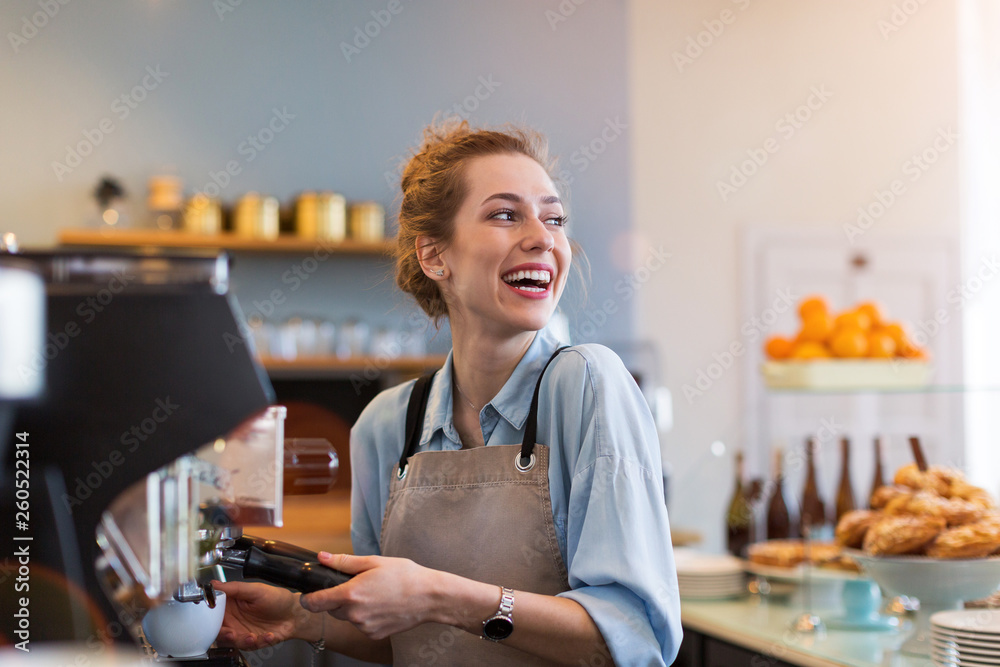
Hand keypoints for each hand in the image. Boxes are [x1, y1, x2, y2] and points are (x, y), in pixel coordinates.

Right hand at [213, 580, 307, 649]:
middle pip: (219, 631)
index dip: (211, 618)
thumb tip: (214, 584)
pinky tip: (268, 636)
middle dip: (225, 635)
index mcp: (231, 604)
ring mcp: (242, 631)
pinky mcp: (252, 641)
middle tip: (232, 633)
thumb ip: (234, 588)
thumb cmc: (277, 599)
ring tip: (253, 637)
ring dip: (242, 641)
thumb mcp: (255, 590)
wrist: (294, 613)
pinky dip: (259, 642)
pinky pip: (250, 646)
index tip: (215, 620)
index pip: (213, 613)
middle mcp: (234, 619)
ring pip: (233, 642)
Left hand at [299, 553, 440, 639]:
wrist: (429, 597)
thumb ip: (344, 562)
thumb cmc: (405, 576)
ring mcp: (364, 627)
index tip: (308, 594)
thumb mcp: (373, 562)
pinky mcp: (373, 634)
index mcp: (351, 594)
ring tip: (374, 594)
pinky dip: (365, 616)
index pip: (315, 602)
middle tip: (356, 585)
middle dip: (337, 598)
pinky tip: (381, 605)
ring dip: (352, 607)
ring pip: (347, 617)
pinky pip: (361, 625)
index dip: (308, 598)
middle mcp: (354, 614)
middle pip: (331, 609)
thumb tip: (322, 557)